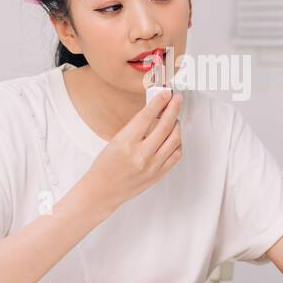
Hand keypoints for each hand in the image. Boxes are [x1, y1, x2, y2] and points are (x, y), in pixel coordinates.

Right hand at [84, 88, 182, 209]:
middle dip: (173, 108)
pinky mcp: (159, 174)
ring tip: (174, 118)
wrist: (104, 190)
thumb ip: (136, 127)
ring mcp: (152, 166)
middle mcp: (141, 155)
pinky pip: (176, 155)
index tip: (165, 93)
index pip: (147, 116)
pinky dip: (178, 143)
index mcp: (126, 143)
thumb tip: (154, 111)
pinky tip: (174, 137)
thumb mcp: (116, 140)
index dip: (159, 102)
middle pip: (165, 126)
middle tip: (176, 100)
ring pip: (175, 140)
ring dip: (177, 125)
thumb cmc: (106, 165)